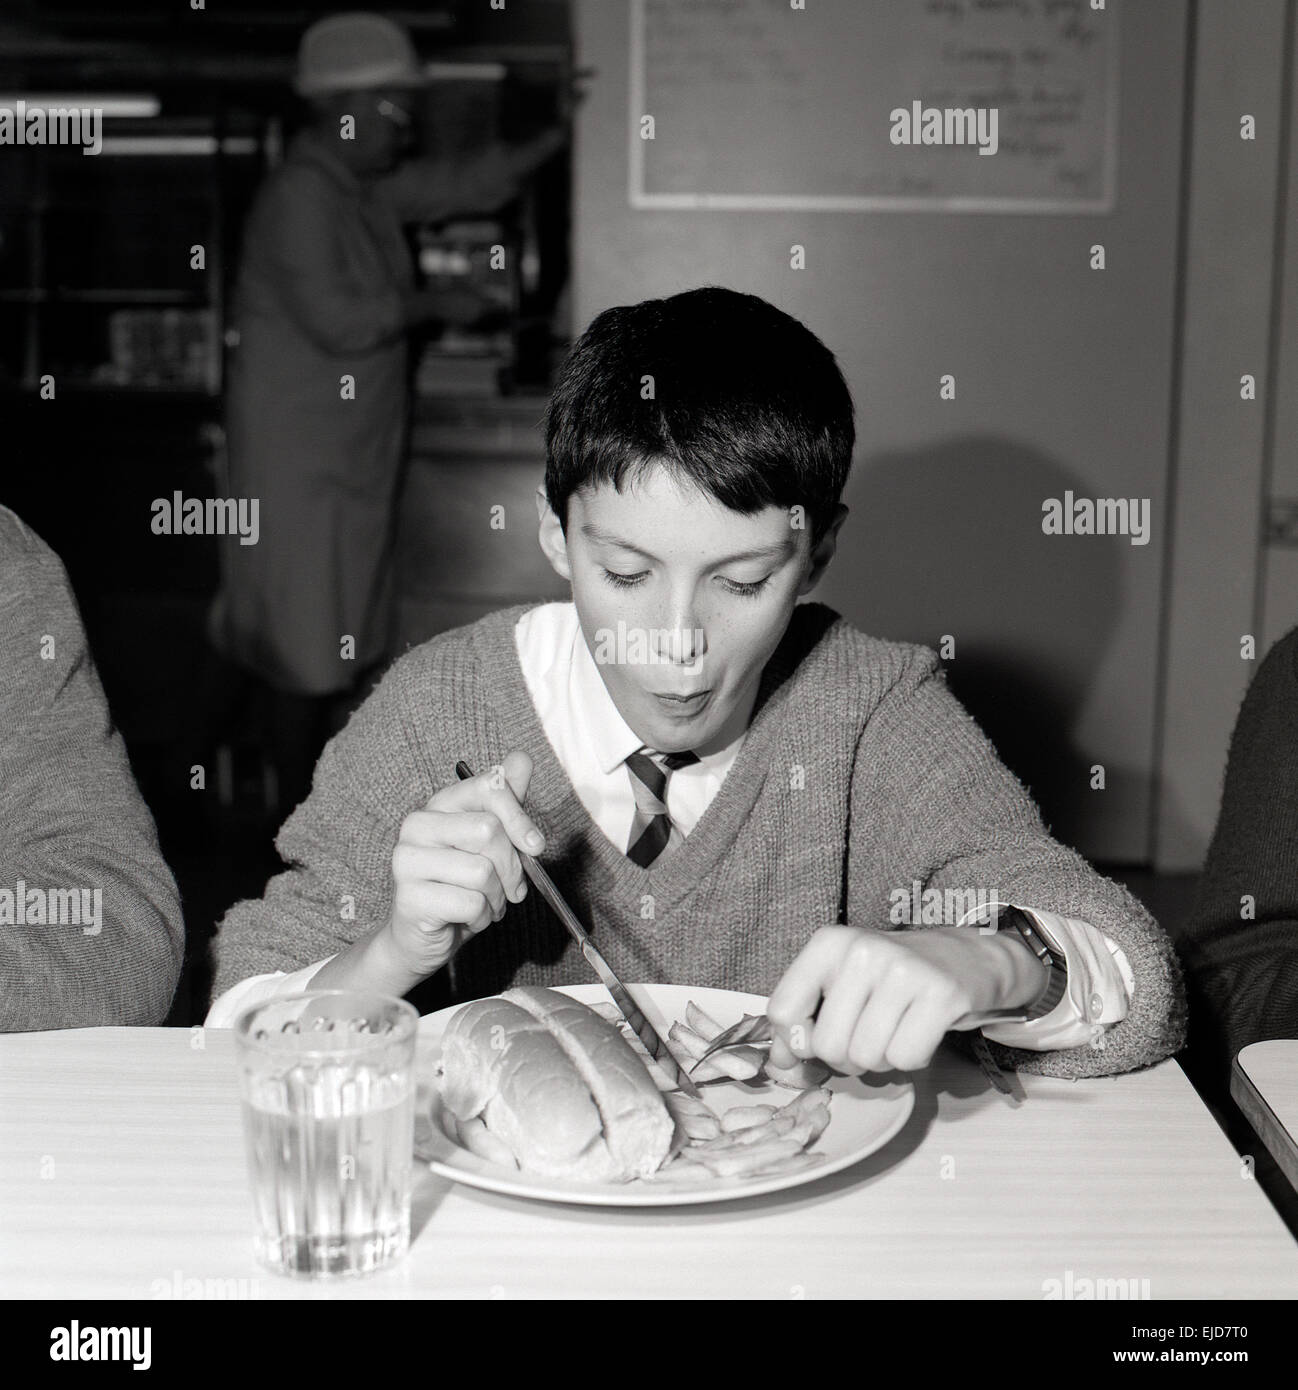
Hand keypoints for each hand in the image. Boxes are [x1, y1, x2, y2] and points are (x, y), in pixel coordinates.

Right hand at [383, 750, 542, 979]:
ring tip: (487, 903)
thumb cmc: (459, 884)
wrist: (421, 936)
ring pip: (481, 871)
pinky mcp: (409, 898)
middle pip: (488, 830)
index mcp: (438, 805)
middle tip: (511, 887)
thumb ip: (505, 800)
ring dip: (497, 897)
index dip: (519, 816)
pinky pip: (470, 904)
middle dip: (512, 867)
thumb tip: (521, 758)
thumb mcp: (488, 841)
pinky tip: (469, 918)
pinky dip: (482, 917)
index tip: (535, 845)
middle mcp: (416, 826)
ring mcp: (407, 861)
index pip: (488, 787)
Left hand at [766, 925, 1045, 1074]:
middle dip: (845, 1058)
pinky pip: (905, 1058)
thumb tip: (779, 1066)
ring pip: (866, 1056)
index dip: (796, 1041)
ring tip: (894, 1032)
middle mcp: (862, 950)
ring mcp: (903, 971)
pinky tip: (919, 1032)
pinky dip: (911, 1059)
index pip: (782, 1010)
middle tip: (866, 1037)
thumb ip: (802, 1021)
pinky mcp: (941, 995)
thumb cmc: (889, 978)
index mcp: (828, 943)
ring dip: (880, 1060)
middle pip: (826, 1044)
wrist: (964, 958)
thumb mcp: (839, 984)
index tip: (818, 1037)